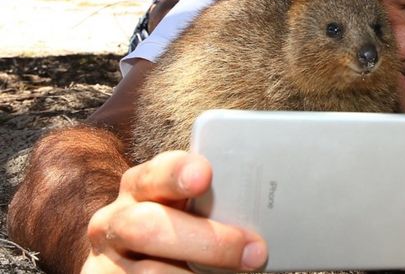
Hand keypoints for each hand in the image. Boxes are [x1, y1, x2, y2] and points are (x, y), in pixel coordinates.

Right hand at [82, 151, 267, 272]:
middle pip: (149, 227)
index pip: (156, 173)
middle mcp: (115, 220)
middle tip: (254, 252)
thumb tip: (268, 213)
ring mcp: (106, 262)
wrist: (142, 262)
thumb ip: (214, 205)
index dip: (178, 172)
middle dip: (208, 241)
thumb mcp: (192, 212)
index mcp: (142, 186)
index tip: (205, 176)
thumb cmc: (183, 230)